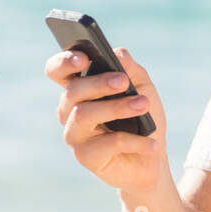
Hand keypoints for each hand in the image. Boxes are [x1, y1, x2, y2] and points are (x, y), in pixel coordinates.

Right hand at [46, 45, 169, 192]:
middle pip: (72, 91)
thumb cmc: (143, 119)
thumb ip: (131, 69)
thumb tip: (118, 53)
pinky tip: (151, 143)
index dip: (64, 62)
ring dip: (116, 108)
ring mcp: (75, 135)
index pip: (58, 71)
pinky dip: (133, 140)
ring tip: (143, 105)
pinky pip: (106, 144)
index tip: (83, 58)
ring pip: (83, 114)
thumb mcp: (144, 88)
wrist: (152, 158)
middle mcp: (70, 111)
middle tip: (123, 82)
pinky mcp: (85, 157)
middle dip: (99, 83)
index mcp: (80, 90)